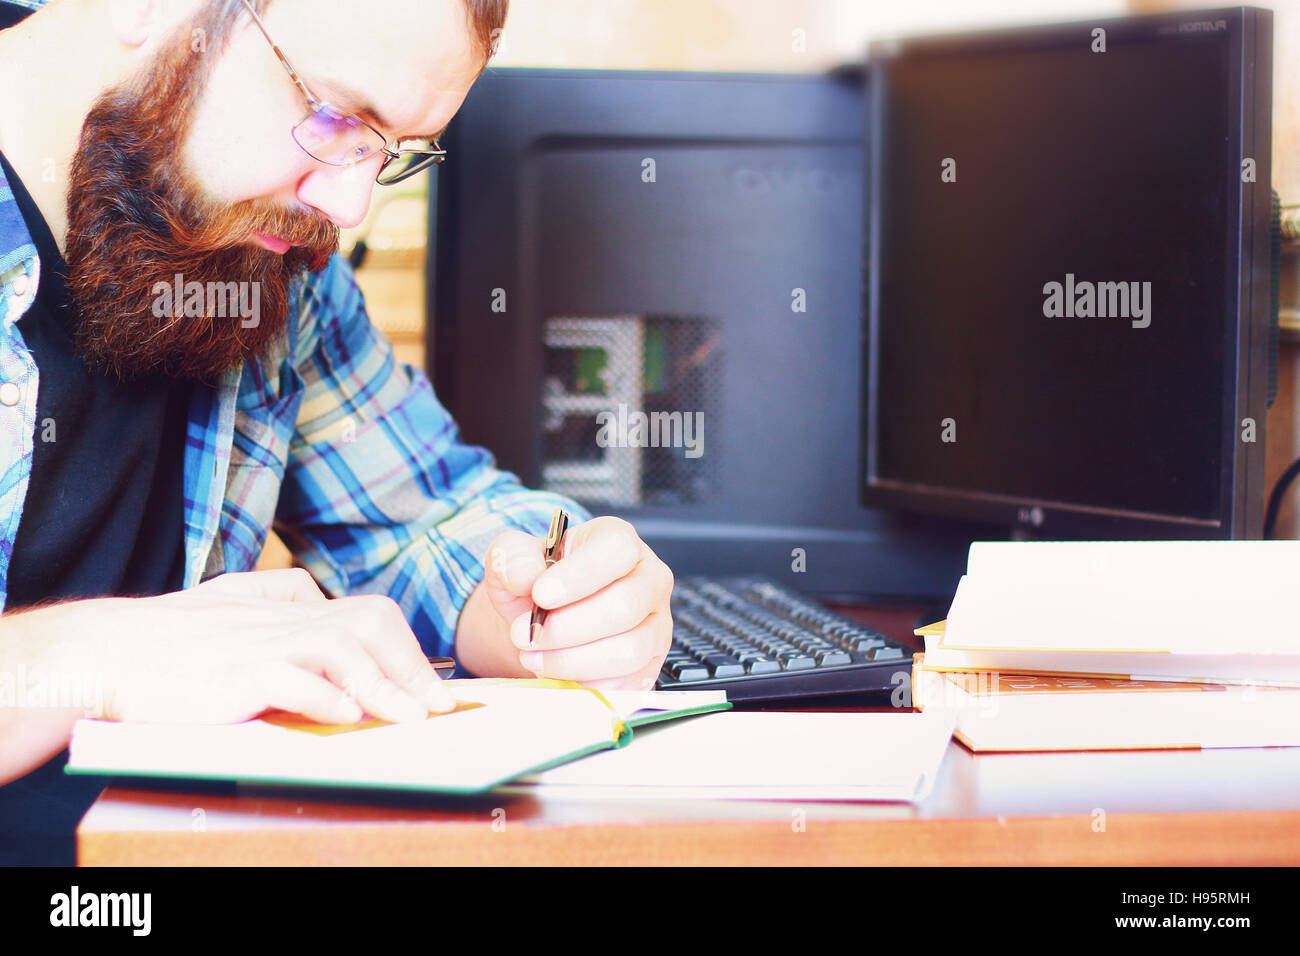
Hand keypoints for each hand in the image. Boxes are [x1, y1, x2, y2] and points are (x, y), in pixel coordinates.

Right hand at [59, 568, 454, 724]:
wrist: (106, 650)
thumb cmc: (170, 636)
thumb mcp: (233, 600)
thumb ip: (280, 596)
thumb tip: (317, 596)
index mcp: (289, 603)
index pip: (369, 614)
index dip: (407, 650)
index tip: (434, 686)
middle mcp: (283, 618)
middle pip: (370, 624)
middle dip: (411, 667)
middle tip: (441, 704)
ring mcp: (261, 642)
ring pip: (341, 650)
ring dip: (383, 686)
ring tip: (410, 718)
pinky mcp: (235, 672)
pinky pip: (291, 680)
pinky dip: (325, 698)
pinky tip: (349, 717)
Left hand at [481, 516, 673, 690]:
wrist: (543, 622)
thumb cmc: (540, 585)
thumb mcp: (515, 560)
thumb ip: (512, 557)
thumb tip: (523, 575)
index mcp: (619, 542)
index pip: (617, 550)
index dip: (580, 575)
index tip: (541, 595)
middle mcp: (648, 580)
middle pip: (625, 606)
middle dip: (567, 628)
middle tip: (526, 634)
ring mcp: (655, 626)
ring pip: (627, 651)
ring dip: (571, 660)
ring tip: (533, 655)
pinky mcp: (648, 666)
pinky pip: (625, 684)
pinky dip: (583, 683)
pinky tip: (555, 671)